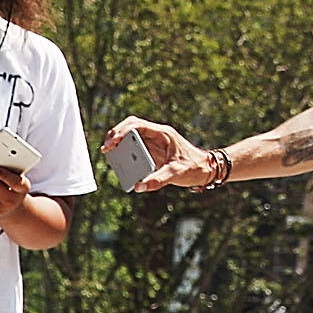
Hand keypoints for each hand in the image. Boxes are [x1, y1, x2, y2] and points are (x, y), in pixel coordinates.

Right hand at [104, 117, 218, 192]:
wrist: (206, 169)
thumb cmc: (194, 167)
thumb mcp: (176, 173)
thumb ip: (157, 180)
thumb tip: (138, 187)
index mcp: (163, 134)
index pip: (137, 125)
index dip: (121, 132)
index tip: (112, 143)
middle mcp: (157, 135)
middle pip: (130, 127)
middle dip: (115, 135)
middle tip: (106, 149)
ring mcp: (154, 143)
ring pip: (131, 136)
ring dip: (118, 142)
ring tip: (108, 153)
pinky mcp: (153, 152)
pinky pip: (135, 148)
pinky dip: (124, 152)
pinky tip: (118, 160)